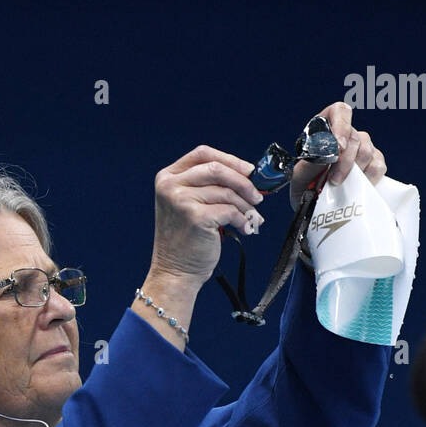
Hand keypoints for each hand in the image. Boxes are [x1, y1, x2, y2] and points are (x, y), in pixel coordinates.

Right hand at [147, 145, 266, 288]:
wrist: (175, 273)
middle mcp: (171, 186)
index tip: (249, 170)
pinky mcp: (196, 217)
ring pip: (227, 191)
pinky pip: (230, 210)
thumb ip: (207, 186)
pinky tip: (244, 229)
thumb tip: (247, 176)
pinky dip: (242, 220)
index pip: (203, 154)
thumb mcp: (188, 205)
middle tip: (257, 196)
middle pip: (217, 168)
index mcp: (168, 178)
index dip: (230, 160)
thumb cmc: (186, 241)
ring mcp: (182, 201)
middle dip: (243, 181)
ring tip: (252, 217)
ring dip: (245, 206)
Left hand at [289, 102, 386, 209]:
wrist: (312, 205)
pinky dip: (369, 178)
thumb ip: (311, 161)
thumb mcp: (300, 175)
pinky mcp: (373, 163)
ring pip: (367, 151)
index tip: (338, 147)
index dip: (341, 125)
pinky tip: (357, 187)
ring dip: (355, 171)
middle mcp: (346, 134)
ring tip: (341, 185)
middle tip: (334, 179)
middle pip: (354, 137)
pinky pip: (378, 166)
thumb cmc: (304, 186)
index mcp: (326, 127)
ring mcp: (362, 147)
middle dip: (345, 161)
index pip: (339, 112)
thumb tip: (327, 152)